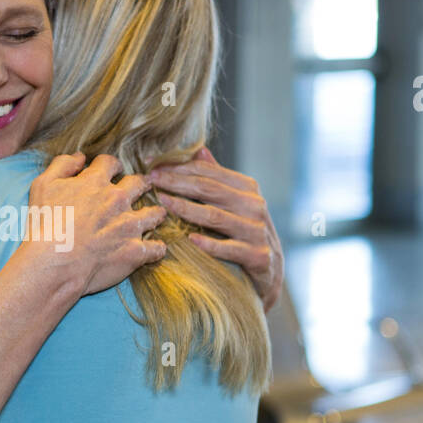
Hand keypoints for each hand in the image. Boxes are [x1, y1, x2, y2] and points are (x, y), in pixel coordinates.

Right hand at [22, 152, 166, 296]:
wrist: (54, 260)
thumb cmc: (45, 224)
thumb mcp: (43, 185)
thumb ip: (62, 165)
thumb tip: (80, 157)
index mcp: (95, 182)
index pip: (110, 163)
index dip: (111, 166)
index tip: (112, 170)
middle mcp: (117, 200)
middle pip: (138, 184)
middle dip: (140, 184)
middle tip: (142, 186)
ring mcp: (129, 226)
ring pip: (153, 214)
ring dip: (155, 213)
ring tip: (157, 214)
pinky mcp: (135, 251)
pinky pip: (155, 248)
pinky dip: (156, 248)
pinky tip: (156, 248)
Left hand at [148, 147, 283, 310]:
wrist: (271, 271)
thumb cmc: (245, 233)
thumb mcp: (236, 203)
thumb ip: (218, 178)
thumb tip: (199, 150)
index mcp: (247, 188)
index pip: (208, 172)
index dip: (178, 167)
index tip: (151, 166)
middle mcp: (254, 205)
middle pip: (209, 189)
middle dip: (176, 182)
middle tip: (151, 179)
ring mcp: (257, 230)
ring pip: (215, 216)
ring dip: (186, 208)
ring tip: (162, 202)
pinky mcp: (258, 255)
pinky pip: (229, 248)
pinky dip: (209, 244)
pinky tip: (190, 239)